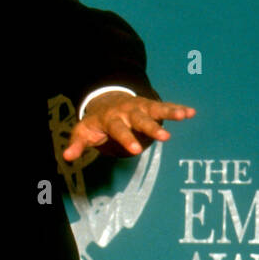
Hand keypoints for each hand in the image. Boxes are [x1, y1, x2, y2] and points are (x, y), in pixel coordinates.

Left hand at [63, 93, 195, 161]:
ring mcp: (141, 107)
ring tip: (184, 116)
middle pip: (140, 119)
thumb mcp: (83, 132)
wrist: (105, 102)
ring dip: (170, 112)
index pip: (118, 129)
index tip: (135, 151)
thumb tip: (67, 157)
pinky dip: (178, 108)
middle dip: (151, 128)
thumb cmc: (96, 123)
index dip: (126, 139)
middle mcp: (127, 111)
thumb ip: (77, 144)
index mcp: (111, 118)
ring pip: (156, 109)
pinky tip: (191, 113)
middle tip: (164, 139)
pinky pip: (165, 108)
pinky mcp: (151, 107)